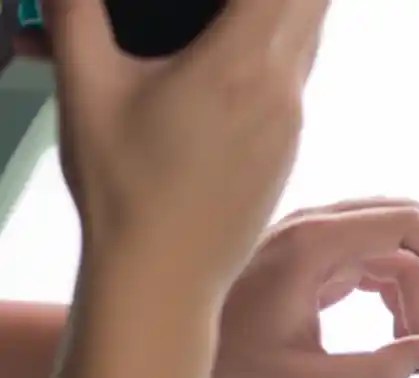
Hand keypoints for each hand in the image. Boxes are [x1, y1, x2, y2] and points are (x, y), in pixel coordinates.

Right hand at [44, 0, 329, 296]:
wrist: (164, 278)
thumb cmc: (125, 192)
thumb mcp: (84, 88)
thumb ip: (75, 12)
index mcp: (241, 63)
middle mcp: (282, 88)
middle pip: (312, 4)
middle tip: (220, 1)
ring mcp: (291, 121)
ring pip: (308, 40)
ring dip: (282, 11)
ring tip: (224, 15)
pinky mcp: (287, 147)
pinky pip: (294, 81)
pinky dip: (274, 53)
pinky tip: (225, 61)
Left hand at [212, 197, 418, 377]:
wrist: (164, 341)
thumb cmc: (227, 362)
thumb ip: (373, 374)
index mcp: (316, 244)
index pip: (407, 224)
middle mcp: (316, 226)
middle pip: (405, 228)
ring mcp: (311, 234)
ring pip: (389, 244)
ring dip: (415, 287)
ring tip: (417, 341)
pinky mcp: (307, 249)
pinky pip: (368, 255)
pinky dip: (392, 287)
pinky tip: (393, 326)